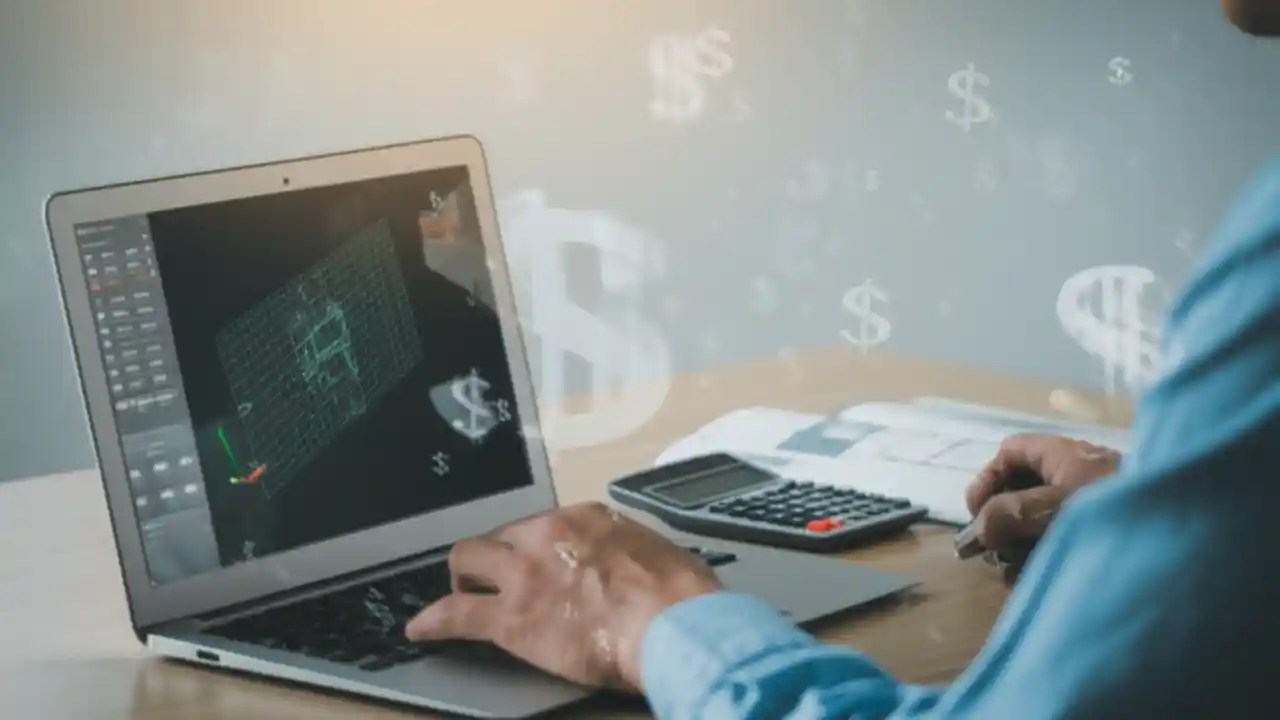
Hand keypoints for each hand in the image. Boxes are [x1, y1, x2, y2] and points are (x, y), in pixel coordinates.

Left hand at [404, 502, 722, 691]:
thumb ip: (630, 553)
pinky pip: (455, 615)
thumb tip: (632, 565)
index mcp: (584, 519)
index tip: (541, 564)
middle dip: (493, 558)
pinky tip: (420, 630)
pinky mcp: (509, 618)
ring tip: (460, 598)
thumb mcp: (657, 552)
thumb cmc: (679, 594)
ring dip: (462, 581)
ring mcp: (523, 574)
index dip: (537, 548)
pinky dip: (433, 622)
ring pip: (466, 563)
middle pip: (498, 537)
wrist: (670, 624)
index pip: (543, 526)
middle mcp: (545, 535)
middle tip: (497, 581)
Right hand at [966, 434, 1120, 576]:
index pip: (1010, 454)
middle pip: (1020, 491)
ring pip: (1038, 523)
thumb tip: (981, 530)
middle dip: (1002, 524)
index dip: (987, 479)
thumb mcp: (1052, 507)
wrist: (1189, 537)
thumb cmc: (1113, 510)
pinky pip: (1060, 544)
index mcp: (1063, 455)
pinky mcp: (1102, 535)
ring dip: (1020, 549)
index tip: (978, 515)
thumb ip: (1008, 513)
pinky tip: (1043, 578)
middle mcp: (1075, 476)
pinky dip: (1045, 560)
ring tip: (1020, 571)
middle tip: (996, 551)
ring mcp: (1090, 507)